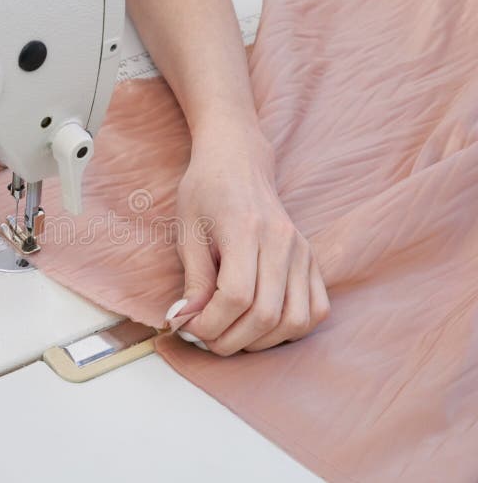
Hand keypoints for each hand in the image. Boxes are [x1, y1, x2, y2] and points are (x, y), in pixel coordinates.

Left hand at [167, 120, 329, 355]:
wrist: (237, 162)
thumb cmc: (205, 192)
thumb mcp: (187, 232)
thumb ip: (193, 280)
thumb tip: (186, 322)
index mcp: (246, 229)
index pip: (237, 297)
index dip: (210, 323)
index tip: (188, 327)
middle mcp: (282, 242)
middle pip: (266, 315)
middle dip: (229, 340)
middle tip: (205, 337)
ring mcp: (302, 251)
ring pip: (295, 320)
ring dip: (259, 341)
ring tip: (230, 333)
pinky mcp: (312, 260)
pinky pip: (316, 311)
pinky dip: (290, 329)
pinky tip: (261, 325)